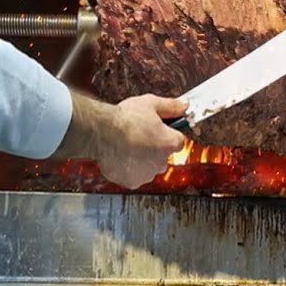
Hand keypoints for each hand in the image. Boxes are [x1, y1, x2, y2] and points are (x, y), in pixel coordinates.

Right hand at [52, 91, 187, 188]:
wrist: (101, 132)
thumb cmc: (124, 119)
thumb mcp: (151, 104)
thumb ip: (171, 106)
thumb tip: (184, 105)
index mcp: (169, 143)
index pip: (178, 140)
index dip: (168, 133)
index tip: (159, 130)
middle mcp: (161, 161)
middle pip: (163, 155)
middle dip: (155, 147)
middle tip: (140, 136)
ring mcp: (146, 173)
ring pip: (149, 166)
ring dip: (142, 159)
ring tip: (128, 145)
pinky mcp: (132, 181)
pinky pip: (134, 175)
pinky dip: (129, 168)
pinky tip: (121, 155)